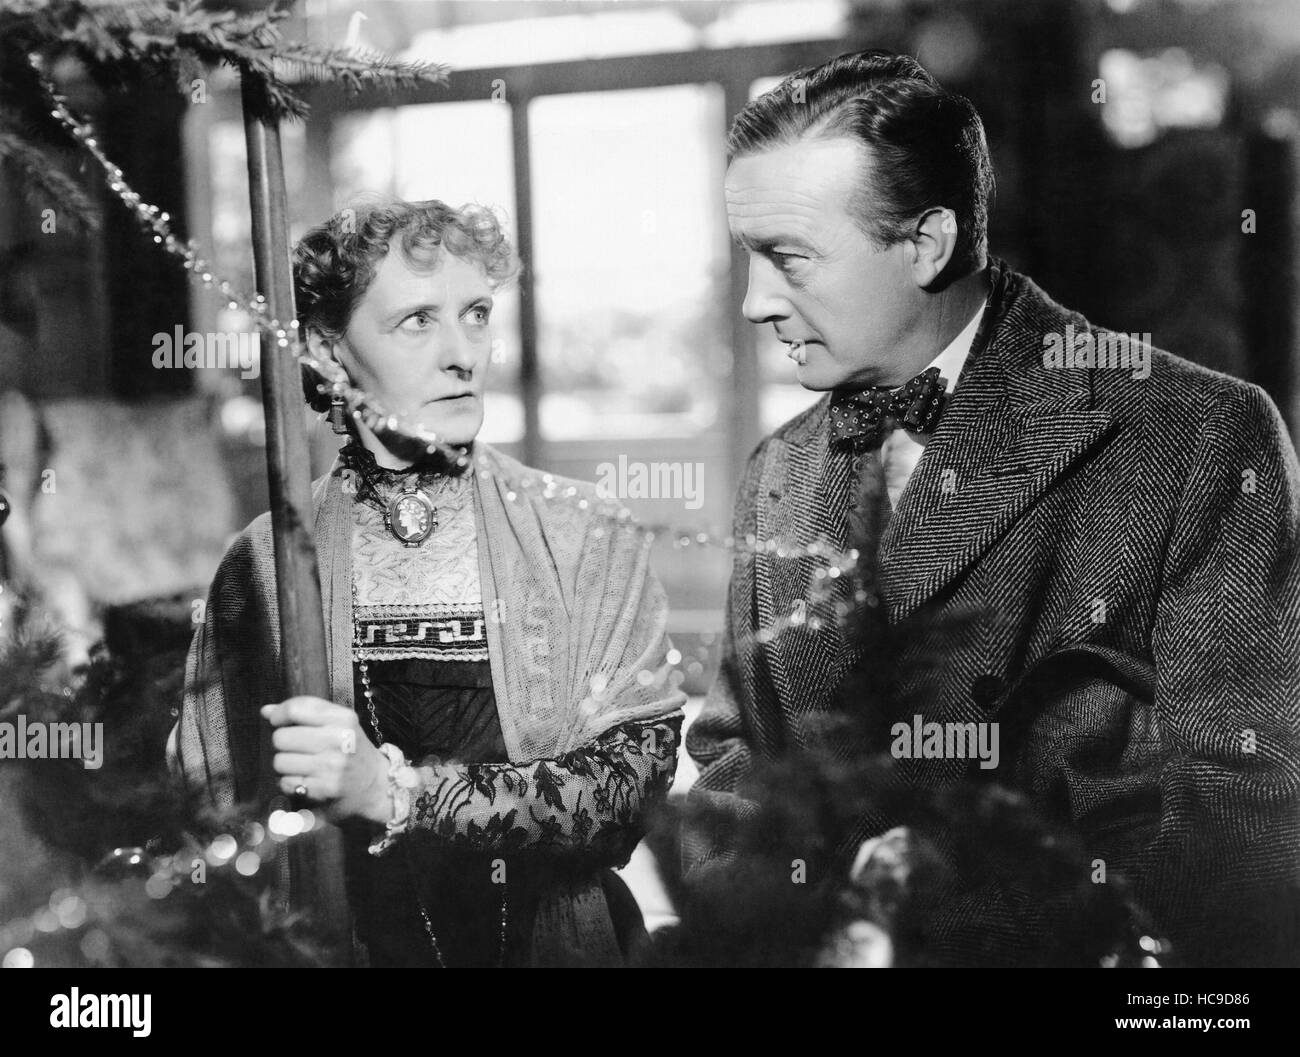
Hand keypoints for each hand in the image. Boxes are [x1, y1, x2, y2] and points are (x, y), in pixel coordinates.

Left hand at [260, 696, 390, 823]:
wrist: (376, 785)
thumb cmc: (351, 750)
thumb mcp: (338, 725)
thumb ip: (304, 714)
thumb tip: (266, 710)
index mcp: (343, 718)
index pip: (296, 708)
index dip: (279, 714)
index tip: (278, 721)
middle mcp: (339, 740)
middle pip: (281, 737)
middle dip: (283, 743)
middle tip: (296, 748)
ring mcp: (332, 766)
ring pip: (280, 761)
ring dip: (285, 765)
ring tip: (301, 765)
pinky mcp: (324, 789)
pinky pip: (286, 782)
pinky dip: (290, 783)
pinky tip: (305, 780)